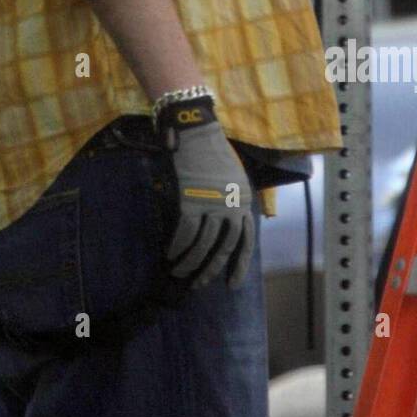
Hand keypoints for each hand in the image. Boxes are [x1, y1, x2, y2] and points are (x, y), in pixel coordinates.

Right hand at [156, 94, 254, 290]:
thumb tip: (225, 225)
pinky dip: (177, 246)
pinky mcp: (191, 200)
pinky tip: (170, 254)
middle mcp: (231, 206)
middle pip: (223, 247)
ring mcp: (211, 204)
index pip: (246, 241)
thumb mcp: (234, 177)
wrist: (196, 131)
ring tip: (179, 272)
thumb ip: (233, 201)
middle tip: (199, 285)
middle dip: (211, 270)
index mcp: (243, 201)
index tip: (232, 284)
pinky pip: (184, 232)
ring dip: (190, 263)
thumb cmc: (212, 152)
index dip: (239, 265)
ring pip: (202, 245)